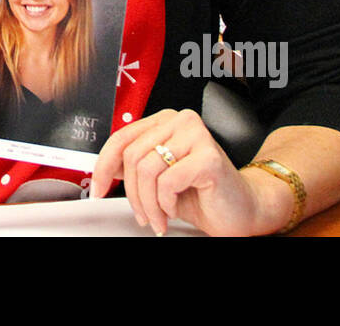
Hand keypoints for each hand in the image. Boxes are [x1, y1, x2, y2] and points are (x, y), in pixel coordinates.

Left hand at [90, 108, 288, 235]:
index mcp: (165, 120)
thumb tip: (105, 167)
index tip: (98, 188)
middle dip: (132, 194)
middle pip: (132, 156)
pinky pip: (168, 181)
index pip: (122, 137)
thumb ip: (134, 165)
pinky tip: (175, 209)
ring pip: (147, 170)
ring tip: (158, 218)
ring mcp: (196, 134)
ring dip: (149, 204)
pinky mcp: (208, 156)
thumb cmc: (201, 194)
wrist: (241, 210)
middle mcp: (180, 120)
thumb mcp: (158, 176)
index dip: (104, 165)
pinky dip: (166, 203)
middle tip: (142, 216)